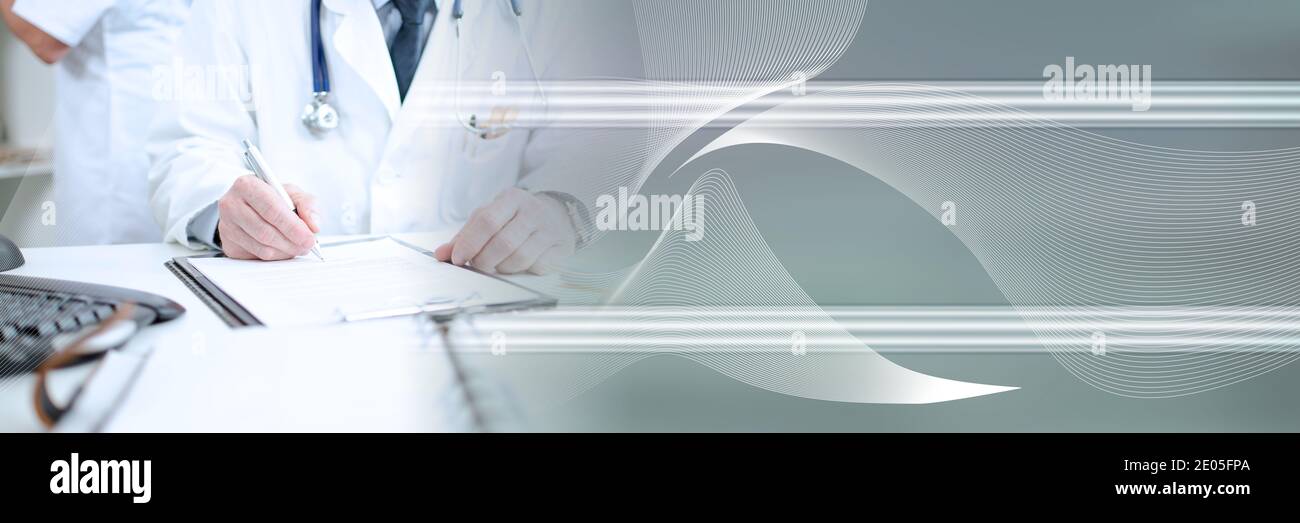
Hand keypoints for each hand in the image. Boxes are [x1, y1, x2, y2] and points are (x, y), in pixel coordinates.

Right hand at [216, 175, 320, 260]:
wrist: (249, 203)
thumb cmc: (272, 197)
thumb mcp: (292, 192)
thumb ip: (308, 205)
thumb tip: (314, 225)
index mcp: (247, 185)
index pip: (271, 210)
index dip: (293, 227)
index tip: (309, 237)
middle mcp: (231, 205)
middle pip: (265, 232)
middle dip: (292, 242)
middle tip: (308, 245)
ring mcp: (226, 226)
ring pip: (262, 247)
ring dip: (286, 251)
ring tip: (298, 246)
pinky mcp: (228, 244)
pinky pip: (256, 256)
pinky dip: (276, 256)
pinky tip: (283, 248)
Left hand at [434, 188, 575, 274]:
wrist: (556, 216)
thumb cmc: (515, 219)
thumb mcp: (490, 218)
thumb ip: (465, 236)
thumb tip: (441, 254)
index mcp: (511, 199)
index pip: (486, 221)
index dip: (469, 243)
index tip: (458, 259)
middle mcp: (532, 211)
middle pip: (502, 242)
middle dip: (484, 260)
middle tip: (477, 265)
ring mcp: (549, 230)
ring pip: (519, 258)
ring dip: (502, 268)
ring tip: (497, 264)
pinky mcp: (560, 247)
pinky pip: (537, 267)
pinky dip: (523, 270)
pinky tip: (518, 264)